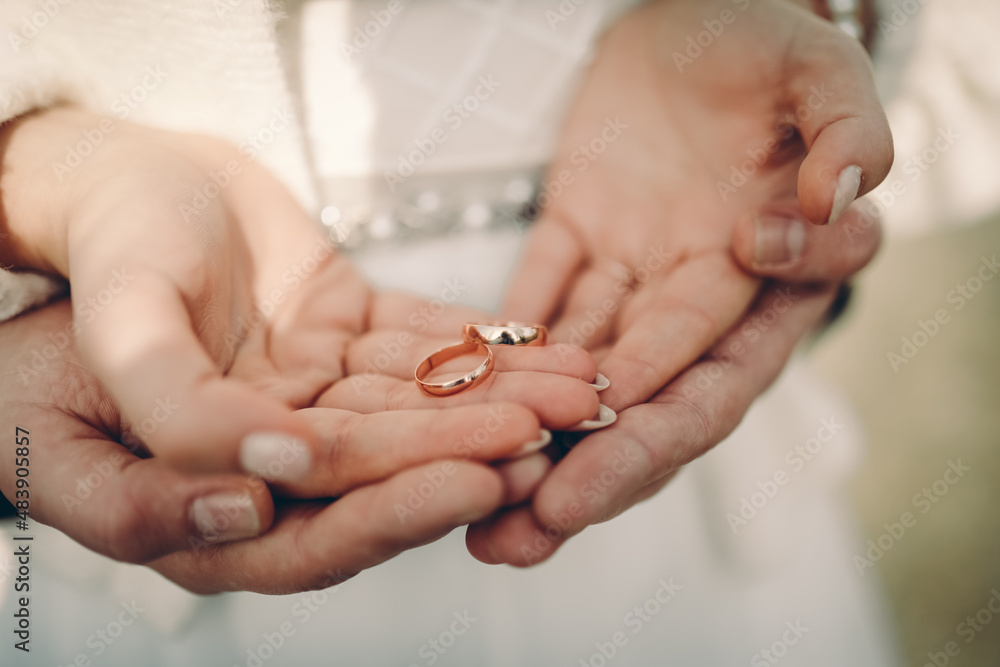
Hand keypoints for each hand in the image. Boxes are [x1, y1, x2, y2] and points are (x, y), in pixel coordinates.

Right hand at [0, 107, 599, 483]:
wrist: (119, 179)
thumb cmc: (99, 262)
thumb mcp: (109, 345)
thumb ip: (175, 426)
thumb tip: (258, 496)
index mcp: (207, 493)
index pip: (315, 525)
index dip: (399, 506)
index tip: (479, 481)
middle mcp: (275, 458)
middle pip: (388, 467)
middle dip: (477, 450)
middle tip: (559, 433)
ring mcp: (319, 394)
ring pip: (419, 406)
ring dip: (502, 398)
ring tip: (580, 389)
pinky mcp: (350, 335)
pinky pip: (424, 347)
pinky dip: (484, 346)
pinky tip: (546, 348)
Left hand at [467, 0, 890, 563]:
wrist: (701, 10)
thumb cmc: (772, 42)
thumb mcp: (821, 70)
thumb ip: (845, 130)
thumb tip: (836, 196)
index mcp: (768, 283)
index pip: (711, 377)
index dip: (653, 430)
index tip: (580, 480)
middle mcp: (696, 297)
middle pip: (637, 405)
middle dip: (578, 471)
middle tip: (513, 539)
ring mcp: (632, 271)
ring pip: (575, 369)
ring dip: (523, 433)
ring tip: (464, 494)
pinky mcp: (578, 236)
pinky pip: (533, 298)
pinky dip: (495, 344)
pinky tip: (446, 392)